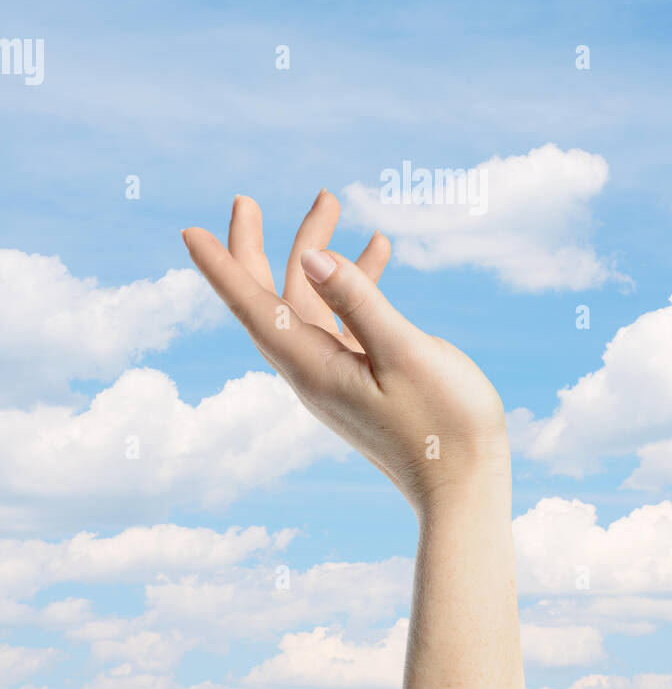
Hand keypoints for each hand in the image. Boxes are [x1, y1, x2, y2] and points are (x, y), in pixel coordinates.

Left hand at [181, 191, 509, 513]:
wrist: (466, 489)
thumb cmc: (445, 426)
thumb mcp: (406, 353)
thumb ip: (359, 301)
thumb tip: (308, 256)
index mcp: (314, 368)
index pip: (252, 308)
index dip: (220, 267)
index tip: (188, 233)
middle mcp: (313, 372)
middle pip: (268, 299)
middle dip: (256, 246)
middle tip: (243, 200)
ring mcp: (335, 376)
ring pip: (307, 302)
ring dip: (316, 253)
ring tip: (331, 202)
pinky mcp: (360, 379)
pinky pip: (341, 319)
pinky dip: (354, 282)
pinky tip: (379, 251)